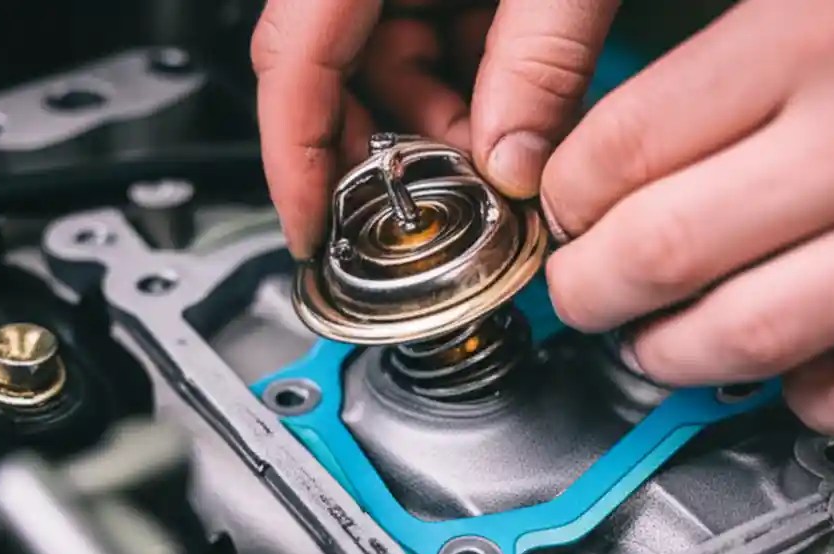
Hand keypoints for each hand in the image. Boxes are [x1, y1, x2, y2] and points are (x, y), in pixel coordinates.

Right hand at [252, 0, 618, 257]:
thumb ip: (541, 62)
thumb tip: (517, 163)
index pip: (292, 68)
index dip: (295, 166)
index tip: (313, 236)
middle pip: (339, 77)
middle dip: (404, 147)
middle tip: (461, 193)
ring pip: (392, 65)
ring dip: (450, 119)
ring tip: (510, 142)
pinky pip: (430, 36)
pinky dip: (471, 80)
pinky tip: (518, 98)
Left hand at [542, 0, 833, 435]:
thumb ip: (756, 18)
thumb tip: (652, 88)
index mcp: (824, 28)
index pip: (624, 145)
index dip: (565, 195)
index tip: (560, 209)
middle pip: (657, 256)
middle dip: (587, 290)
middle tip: (579, 291)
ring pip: (743, 343)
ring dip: (671, 356)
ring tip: (653, 344)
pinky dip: (807, 399)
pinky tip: (793, 370)